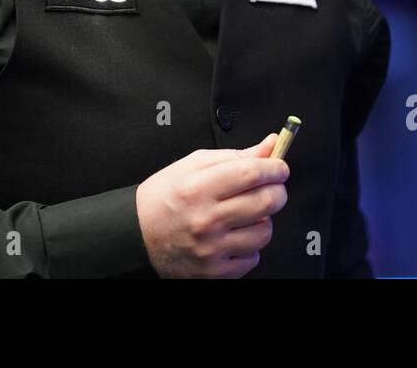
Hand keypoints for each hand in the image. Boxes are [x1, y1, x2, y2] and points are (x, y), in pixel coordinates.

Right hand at [135, 132, 288, 277]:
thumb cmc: (165, 197)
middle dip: (277, 191)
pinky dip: (250, 246)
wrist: (137, 235)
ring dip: (262, 220)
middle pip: (266, 202)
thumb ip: (235, 156)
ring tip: (245, 215)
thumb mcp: (193, 165)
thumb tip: (270, 146)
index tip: (279, 167)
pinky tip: (234, 236)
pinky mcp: (215, 271)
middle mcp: (206, 219)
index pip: (252, 173)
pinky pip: (253, 258)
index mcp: (198, 188)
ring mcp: (212, 248)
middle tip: (271, 187)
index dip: (275, 167)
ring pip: (264, 232)